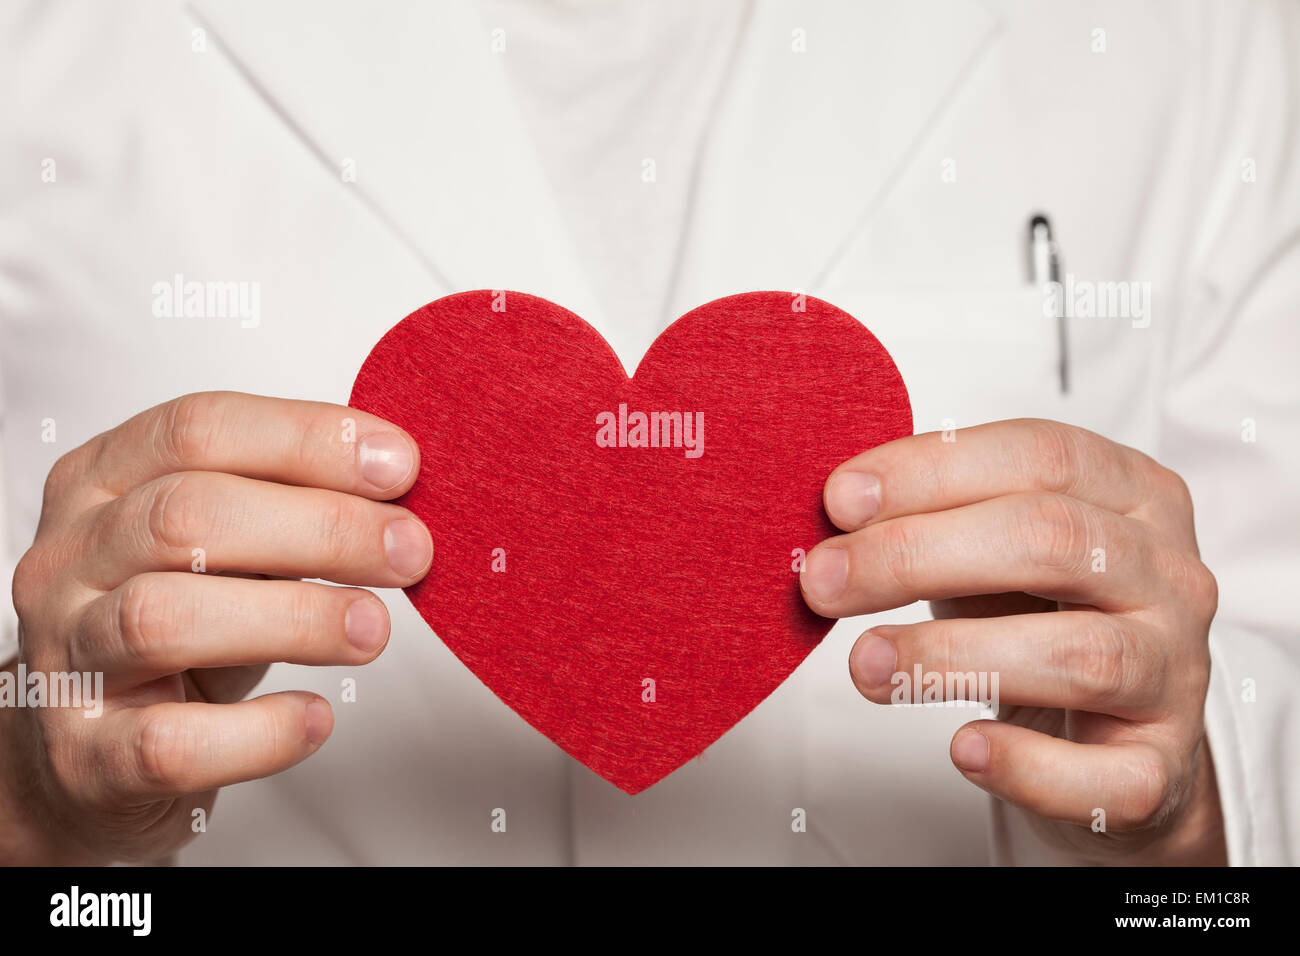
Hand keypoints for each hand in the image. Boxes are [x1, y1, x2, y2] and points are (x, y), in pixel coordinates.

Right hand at [0, 392, 431, 863]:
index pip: (199, 429)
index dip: (309, 440)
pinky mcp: (86, 758)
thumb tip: (401, 495)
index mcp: (103, 482)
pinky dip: (257, 732)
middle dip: (322, 527)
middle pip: (185, 515)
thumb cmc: (181, 629)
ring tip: (373, 629)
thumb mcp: (227, 549)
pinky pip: (169, 743)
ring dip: (295, 618)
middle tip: (410, 551)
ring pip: (166, 618)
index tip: (401, 467)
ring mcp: (65, 659)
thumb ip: (292, 510)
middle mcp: (68, 560)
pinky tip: (315, 718)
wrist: (94, 753)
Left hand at [800, 419, 1225, 863]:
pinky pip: (1109, 777)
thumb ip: (929, 518)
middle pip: (1052, 542)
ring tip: (865, 663)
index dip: (932, 473)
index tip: (839, 501)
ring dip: (953, 657)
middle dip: (918, 555)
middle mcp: (1169, 576)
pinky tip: (963, 748)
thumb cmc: (1037, 614)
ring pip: (1080, 655)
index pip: (1041, 457)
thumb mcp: (989, 544)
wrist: (1110, 733)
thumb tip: (833, 514)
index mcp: (1132, 494)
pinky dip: (1029, 766)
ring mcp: (1176, 674)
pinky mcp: (1161, 769)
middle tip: (823, 581)